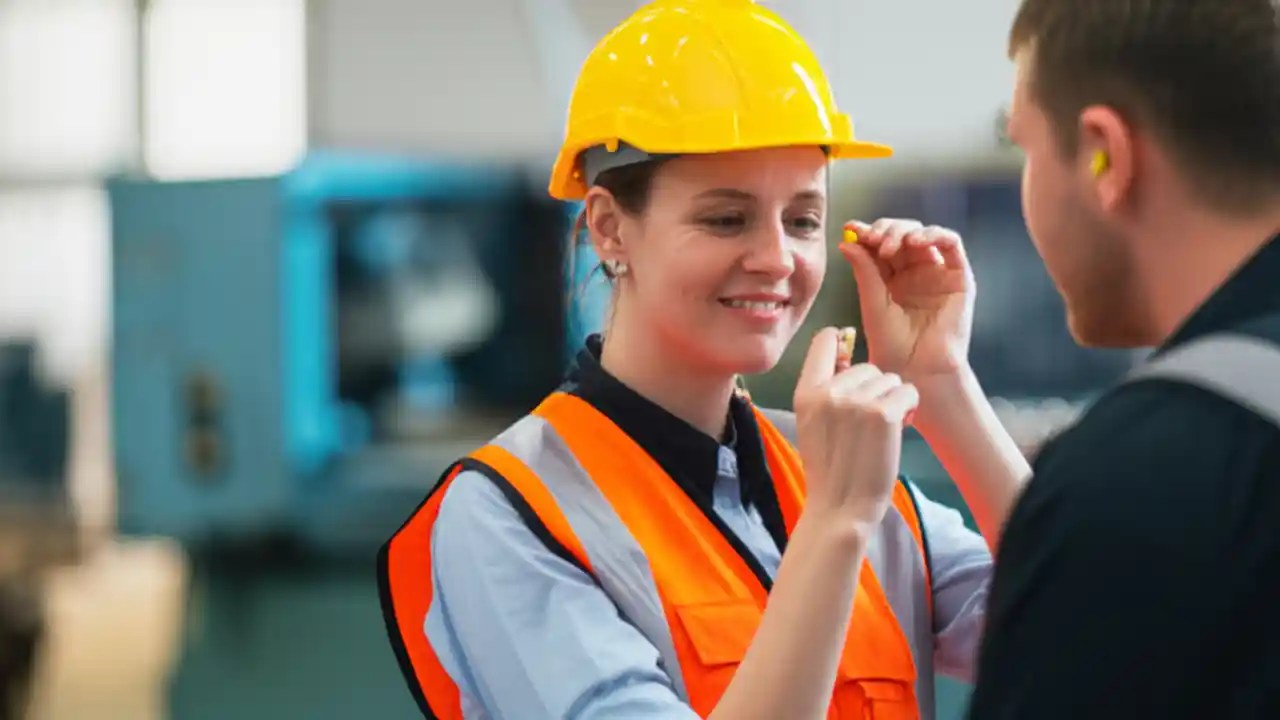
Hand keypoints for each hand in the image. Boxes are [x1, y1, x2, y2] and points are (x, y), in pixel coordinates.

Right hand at [793, 327, 918, 528]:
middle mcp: (829, 392)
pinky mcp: (883, 414)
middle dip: (875, 388)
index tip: (849, 361)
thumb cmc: (831, 468)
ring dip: (893, 400)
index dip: (842, 344)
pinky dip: (910, 408)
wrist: (841, 507)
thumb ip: (825, 387)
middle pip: (867, 366)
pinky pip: (908, 392)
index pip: (825, 340)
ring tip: (883, 429)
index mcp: (806, 392)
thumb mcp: (812, 422)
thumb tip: (844, 345)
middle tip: (869, 421)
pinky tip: (900, 427)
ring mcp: (856, 402)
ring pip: (890, 379)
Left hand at [840, 219, 974, 384]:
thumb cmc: (891, 342)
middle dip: (885, 230)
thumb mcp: (872, 301)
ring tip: (888, 244)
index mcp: (890, 275)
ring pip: (924, 234)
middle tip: (872, 238)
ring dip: (905, 230)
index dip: (866, 232)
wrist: (917, 369)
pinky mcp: (959, 276)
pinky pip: (951, 244)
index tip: (851, 228)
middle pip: (901, 233)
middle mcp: (914, 270)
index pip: (879, 243)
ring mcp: (937, 271)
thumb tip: (847, 240)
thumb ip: (864, 270)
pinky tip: (915, 241)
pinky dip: (934, 234)